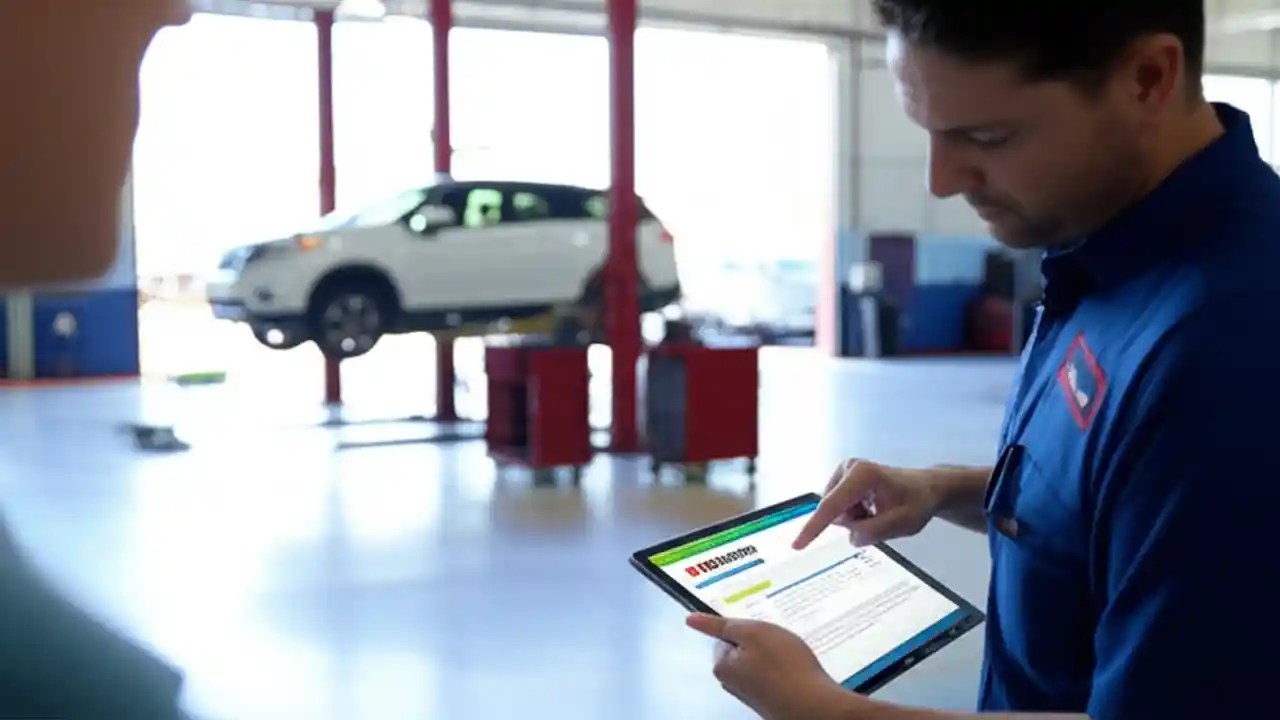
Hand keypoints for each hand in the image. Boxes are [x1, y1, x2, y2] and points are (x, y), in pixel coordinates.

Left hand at [686, 614, 876, 719]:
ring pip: (758, 661)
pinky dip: (783, 668)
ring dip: (774, 654)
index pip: (725, 635)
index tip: (763, 631)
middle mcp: (732, 682)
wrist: (814, 705)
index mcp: (722, 666)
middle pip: (741, 649)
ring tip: (790, 654)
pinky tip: (795, 668)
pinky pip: (771, 675)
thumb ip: (721, 626)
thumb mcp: (752, 633)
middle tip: (779, 641)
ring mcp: (751, 693)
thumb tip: (691, 620)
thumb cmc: (785, 666)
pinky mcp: (769, 699)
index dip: (746, 629)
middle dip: (760, 641)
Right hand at [792, 459, 942, 549]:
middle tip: (881, 517)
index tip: (796, 546)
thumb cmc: (917, 504)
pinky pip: (840, 508)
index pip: (832, 507)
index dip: (813, 528)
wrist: (926, 489)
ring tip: (878, 512)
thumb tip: (850, 536)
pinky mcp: (843, 477)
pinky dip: (855, 514)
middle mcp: (848, 467)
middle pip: (834, 511)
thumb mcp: (901, 524)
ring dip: (855, 519)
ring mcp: (844, 471)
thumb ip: (872, 532)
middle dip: (854, 523)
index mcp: (862, 475)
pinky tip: (873, 507)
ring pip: (836, 512)